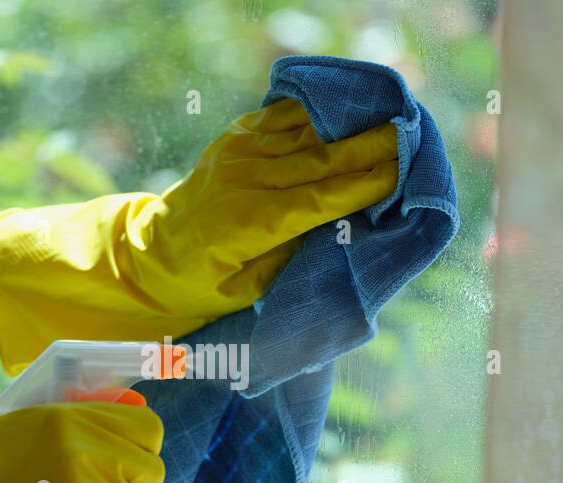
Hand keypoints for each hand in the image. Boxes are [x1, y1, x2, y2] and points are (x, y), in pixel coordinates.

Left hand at [0, 98, 398, 372]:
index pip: (320, 196)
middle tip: (414, 136)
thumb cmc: (203, 290)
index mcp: (249, 223)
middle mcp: (244, 179)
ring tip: (393, 117)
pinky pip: (284, 118)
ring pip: (306, 131)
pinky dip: (319, 113)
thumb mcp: (249, 292)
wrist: (148, 258)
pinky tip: (349, 109)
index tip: (404, 172)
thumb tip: (346, 233)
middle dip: (370, 146)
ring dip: (350, 123)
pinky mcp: (235, 139)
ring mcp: (238, 152)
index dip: (365, 183)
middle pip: (320, 156)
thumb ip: (294, 259)